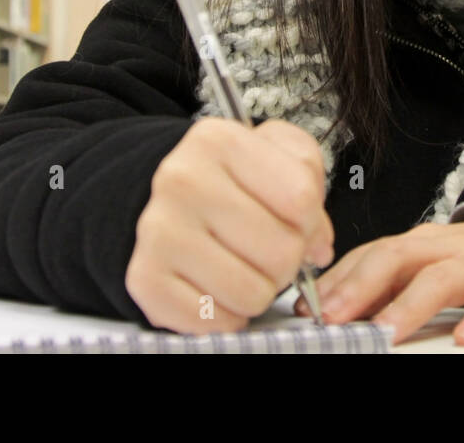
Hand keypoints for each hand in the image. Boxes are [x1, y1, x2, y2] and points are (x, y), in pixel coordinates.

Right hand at [126, 117, 334, 333]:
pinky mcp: (146, 280)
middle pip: (281, 250)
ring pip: (252, 293)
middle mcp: (181, 181)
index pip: (301, 199)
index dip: (310, 221)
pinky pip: (217, 321)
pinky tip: (217, 288)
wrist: (163, 201)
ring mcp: (159, 232)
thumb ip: (310, 183)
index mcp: (218, 141)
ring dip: (259, 291)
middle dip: (286, 260)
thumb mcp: (275, 154)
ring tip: (243, 268)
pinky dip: (228, 314)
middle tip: (266, 249)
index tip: (294, 221)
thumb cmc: (229, 182)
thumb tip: (318, 246)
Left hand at [293, 218, 463, 344]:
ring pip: (441, 278)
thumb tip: (328, 306)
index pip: (370, 254)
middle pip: (397, 258)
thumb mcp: (422, 265)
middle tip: (336, 318)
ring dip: (410, 306)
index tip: (308, 307)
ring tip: (388, 332)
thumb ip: (382, 283)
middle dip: (361, 287)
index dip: (338, 280)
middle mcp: (443, 249)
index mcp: (416, 244)